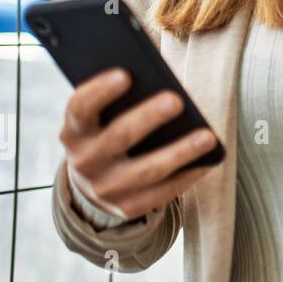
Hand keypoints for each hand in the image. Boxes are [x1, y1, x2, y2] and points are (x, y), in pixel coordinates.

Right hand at [59, 68, 218, 220]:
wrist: (93, 183)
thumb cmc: (108, 131)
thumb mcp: (101, 116)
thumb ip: (120, 96)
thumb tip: (155, 74)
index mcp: (75, 131)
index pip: (81, 108)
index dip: (100, 91)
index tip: (125, 74)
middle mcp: (85, 161)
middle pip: (120, 136)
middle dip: (149, 117)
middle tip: (176, 100)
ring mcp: (105, 188)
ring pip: (147, 170)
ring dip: (180, 152)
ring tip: (207, 136)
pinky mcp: (127, 207)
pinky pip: (161, 193)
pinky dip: (187, 176)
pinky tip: (207, 161)